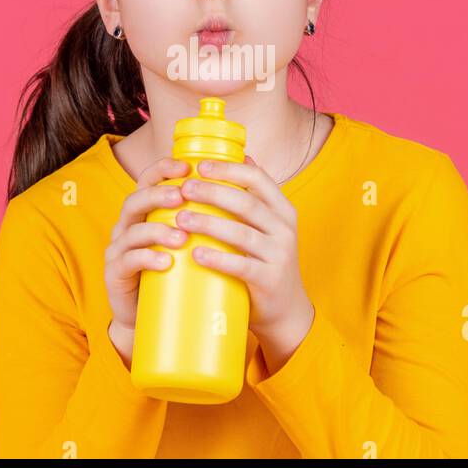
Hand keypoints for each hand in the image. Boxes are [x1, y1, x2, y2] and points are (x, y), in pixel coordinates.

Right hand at [104, 156, 190, 350]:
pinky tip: (166, 262)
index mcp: (146, 212)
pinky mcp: (116, 275)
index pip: (149, 180)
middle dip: (158, 196)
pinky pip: (128, 262)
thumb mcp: (194, 241)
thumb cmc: (182, 273)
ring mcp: (119, 250)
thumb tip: (243, 188)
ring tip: (182, 237)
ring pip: (132, 231)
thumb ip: (208, 217)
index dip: (163, 169)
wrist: (159, 317)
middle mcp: (128, 226)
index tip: (187, 167)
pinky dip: (147, 259)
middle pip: (134, 200)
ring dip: (157, 231)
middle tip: (182, 197)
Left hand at [174, 154, 314, 367]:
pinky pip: (241, 266)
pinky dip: (217, 258)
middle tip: (183, 189)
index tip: (200, 165)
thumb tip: (243, 156)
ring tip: (181, 219)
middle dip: (212, 193)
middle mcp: (284, 229)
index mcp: (283, 210)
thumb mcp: (268, 227)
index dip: (228, 169)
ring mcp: (279, 255)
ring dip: (208, 223)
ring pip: (241, 233)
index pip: (258, 179)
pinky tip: (195, 254)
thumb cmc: (266, 262)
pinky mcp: (269, 280)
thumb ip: (256, 197)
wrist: (286, 311)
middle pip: (245, 203)